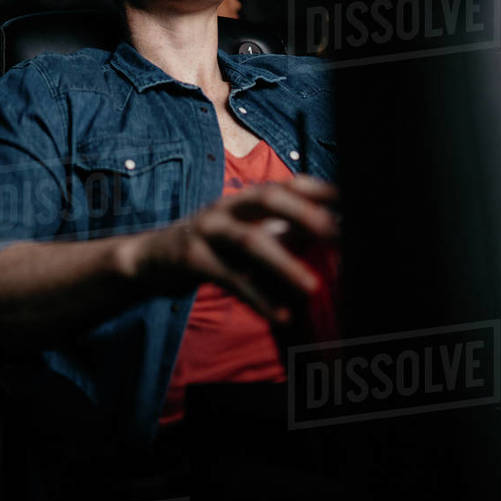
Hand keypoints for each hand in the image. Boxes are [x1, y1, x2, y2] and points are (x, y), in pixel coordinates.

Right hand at [131, 176, 339, 323]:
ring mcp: (207, 230)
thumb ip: (282, 235)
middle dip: (303, 213)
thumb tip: (330, 240)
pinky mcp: (191, 258)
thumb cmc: (212, 247)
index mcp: (245, 199)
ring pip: (248, 241)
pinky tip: (280, 315)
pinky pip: (229, 278)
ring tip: (311, 287)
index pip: (285, 184)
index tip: (349, 199)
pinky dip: (257, 298)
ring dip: (283, 264)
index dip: (317, 189)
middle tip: (334, 233)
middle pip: (267, 199)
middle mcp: (227, 207)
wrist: (150, 258)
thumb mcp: (246, 235)